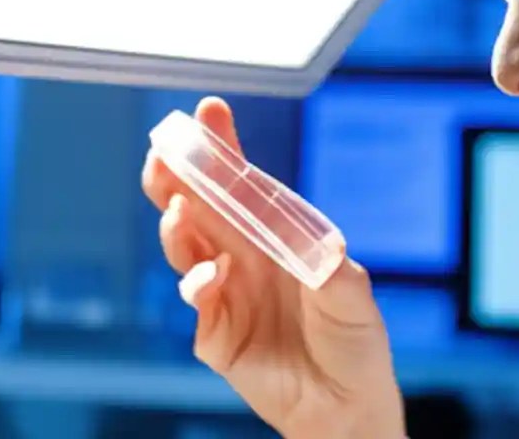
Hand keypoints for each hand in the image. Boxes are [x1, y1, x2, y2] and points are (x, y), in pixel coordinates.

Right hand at [142, 97, 404, 438]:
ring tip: (181, 211)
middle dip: (177, 178)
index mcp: (275, 235)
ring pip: (187, 249)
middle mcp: (244, 257)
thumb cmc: (355, 341)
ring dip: (178, 227)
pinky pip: (199, 304)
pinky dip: (199, 285)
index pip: (242, 183)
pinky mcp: (217, 335)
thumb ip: (330, 268)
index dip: (222, 147)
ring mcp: (226, 294)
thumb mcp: (351, 294)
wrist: (347, 406)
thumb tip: (317, 244)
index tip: (208, 112)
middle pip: (199, 207)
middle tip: (163, 154)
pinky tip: (210, 277)